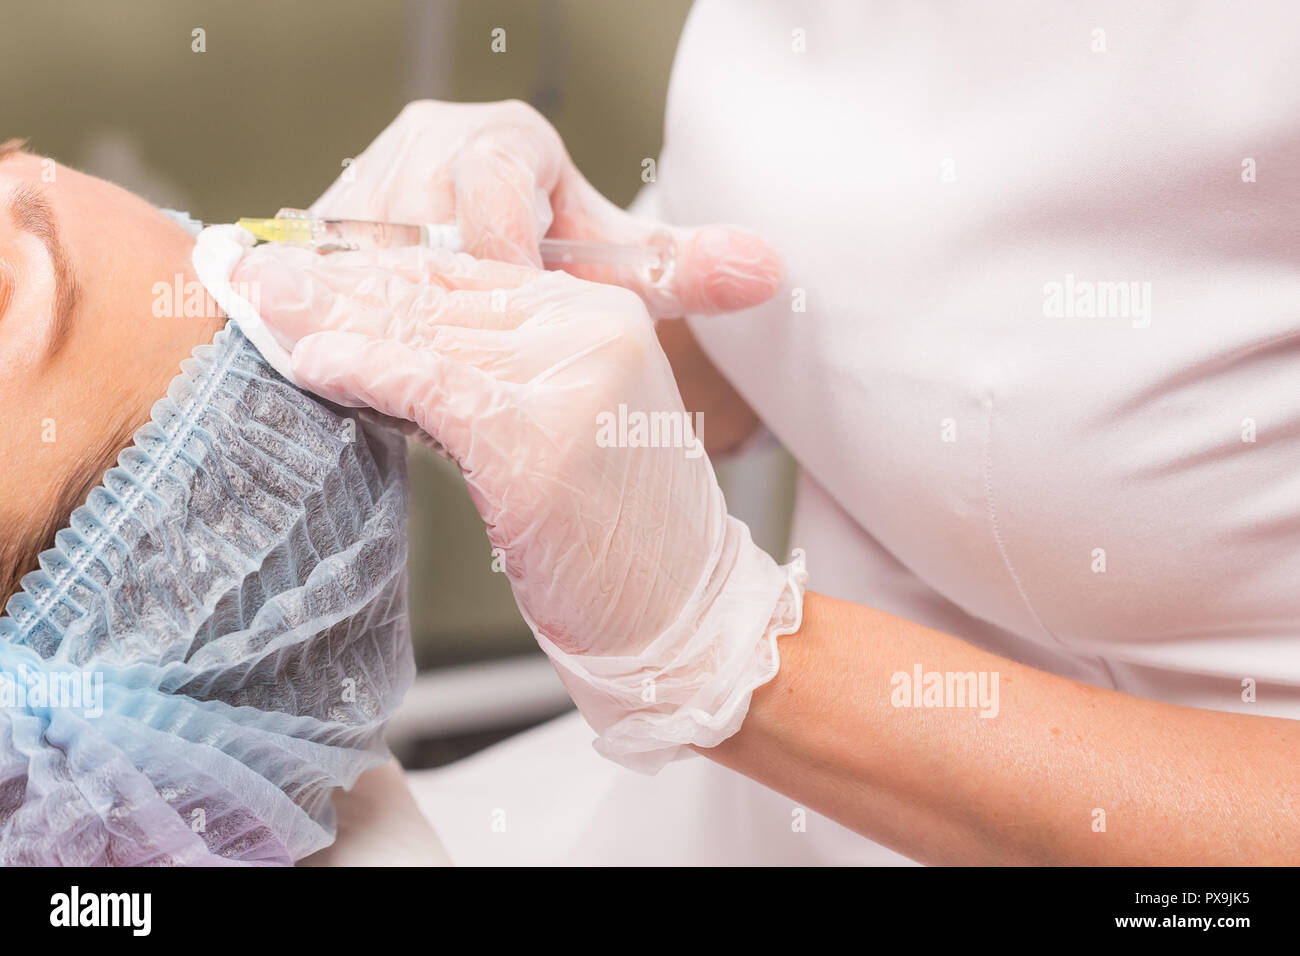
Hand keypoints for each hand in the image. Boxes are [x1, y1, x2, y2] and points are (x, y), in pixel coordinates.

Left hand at [240, 244, 806, 771]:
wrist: (689, 617)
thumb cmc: (621, 537)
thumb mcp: (564, 424)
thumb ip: (497, 371)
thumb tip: (384, 349)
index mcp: (601, 315)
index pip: (467, 274)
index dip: (375, 268)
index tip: (303, 266)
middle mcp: (592, 330)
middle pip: (438, 294)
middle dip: (337, 283)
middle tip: (254, 270)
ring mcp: (571, 381)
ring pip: (426, 333)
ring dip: (328, 317)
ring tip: (258, 304)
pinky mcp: (541, 441)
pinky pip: (431, 387)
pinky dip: (365, 370)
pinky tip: (311, 360)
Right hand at [312, 99, 784, 317]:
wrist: (475, 274)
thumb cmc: (547, 267)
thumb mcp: (614, 272)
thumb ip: (680, 271)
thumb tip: (769, 271)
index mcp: (502, 140)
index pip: (490, 188)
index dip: (502, 255)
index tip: (519, 312)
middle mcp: (425, 145)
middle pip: (417, 219)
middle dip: (437, 296)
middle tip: (456, 360)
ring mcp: (362, 183)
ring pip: (359, 251)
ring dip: (382, 316)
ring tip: (404, 370)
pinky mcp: (314, 228)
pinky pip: (317, 278)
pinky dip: (334, 322)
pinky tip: (349, 363)